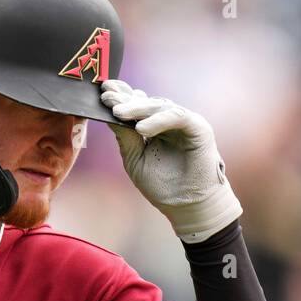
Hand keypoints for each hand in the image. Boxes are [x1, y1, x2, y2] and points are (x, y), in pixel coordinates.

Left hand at [100, 79, 241, 242]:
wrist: (187, 207)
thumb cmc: (163, 186)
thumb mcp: (135, 159)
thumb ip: (126, 138)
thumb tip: (110, 116)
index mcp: (154, 126)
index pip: (136, 106)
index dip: (121, 97)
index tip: (102, 93)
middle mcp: (169, 121)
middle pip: (146, 103)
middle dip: (125, 99)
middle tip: (107, 98)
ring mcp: (184, 122)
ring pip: (159, 107)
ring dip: (138, 108)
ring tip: (118, 113)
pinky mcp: (198, 127)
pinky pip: (177, 117)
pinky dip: (159, 120)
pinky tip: (142, 128)